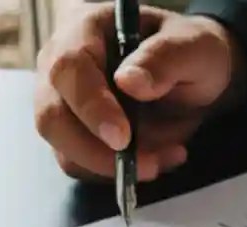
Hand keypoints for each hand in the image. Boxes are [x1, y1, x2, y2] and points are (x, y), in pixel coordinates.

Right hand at [34, 3, 237, 181]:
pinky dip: (116, 174)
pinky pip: (81, 166)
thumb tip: (129, 82)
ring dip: (113, 167)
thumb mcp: (194, 46)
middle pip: (52, 118)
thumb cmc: (186, 51)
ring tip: (165, 158)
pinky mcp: (72, 136)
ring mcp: (62, 105)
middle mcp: (61, 68)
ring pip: (64, 150)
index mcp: (86, 31)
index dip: (91, 106)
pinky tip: (155, 160)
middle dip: (97, 152)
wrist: (192, 73)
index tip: (122, 137)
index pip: (70, 69)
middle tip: (148, 165)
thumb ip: (165, 58)